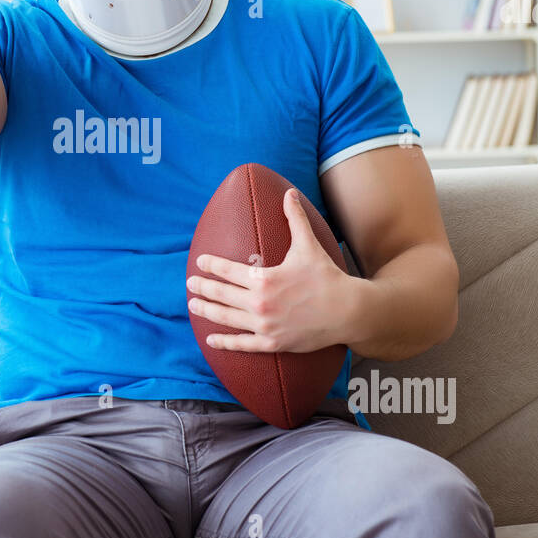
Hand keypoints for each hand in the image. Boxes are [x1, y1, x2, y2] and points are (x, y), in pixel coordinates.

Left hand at [186, 187, 354, 352]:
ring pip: (226, 318)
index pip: (228, 270)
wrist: (347, 311)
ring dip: (207, 311)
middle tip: (190, 284)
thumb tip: (288, 193)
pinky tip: (210, 339)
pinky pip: (242, 344)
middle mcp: (260, 303)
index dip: (211, 265)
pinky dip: (224, 343)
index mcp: (264, 279)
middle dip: (202, 288)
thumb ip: (295, 219)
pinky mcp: (272, 342)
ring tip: (194, 305)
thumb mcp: (308, 246)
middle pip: (221, 294)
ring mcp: (264, 325)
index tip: (200, 262)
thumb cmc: (327, 277)